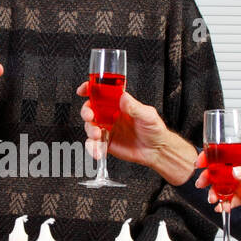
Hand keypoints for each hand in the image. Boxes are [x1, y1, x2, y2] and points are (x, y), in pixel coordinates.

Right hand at [77, 87, 197, 185]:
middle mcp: (111, 115)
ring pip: (90, 126)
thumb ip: (134, 107)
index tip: (84, 89)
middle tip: (90, 116)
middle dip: (86, 111)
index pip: (101, 93)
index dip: (90, 89)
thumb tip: (124, 98)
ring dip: (90, 130)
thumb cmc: (155, 130)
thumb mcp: (148, 115)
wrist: (157, 151)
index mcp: (119, 104)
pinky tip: (98, 151)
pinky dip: (92, 147)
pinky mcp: (106, 143)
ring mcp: (107, 129)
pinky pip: (94, 144)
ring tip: (97, 135)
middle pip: (91, 109)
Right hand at [194, 143, 240, 213]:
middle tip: (202, 184)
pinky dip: (224, 204)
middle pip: (218, 170)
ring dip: (214, 193)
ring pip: (221, 186)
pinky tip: (222, 207)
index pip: (224, 152)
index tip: (201, 162)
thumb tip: (234, 174)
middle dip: (208, 177)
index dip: (210, 156)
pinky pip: (229, 200)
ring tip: (213, 199)